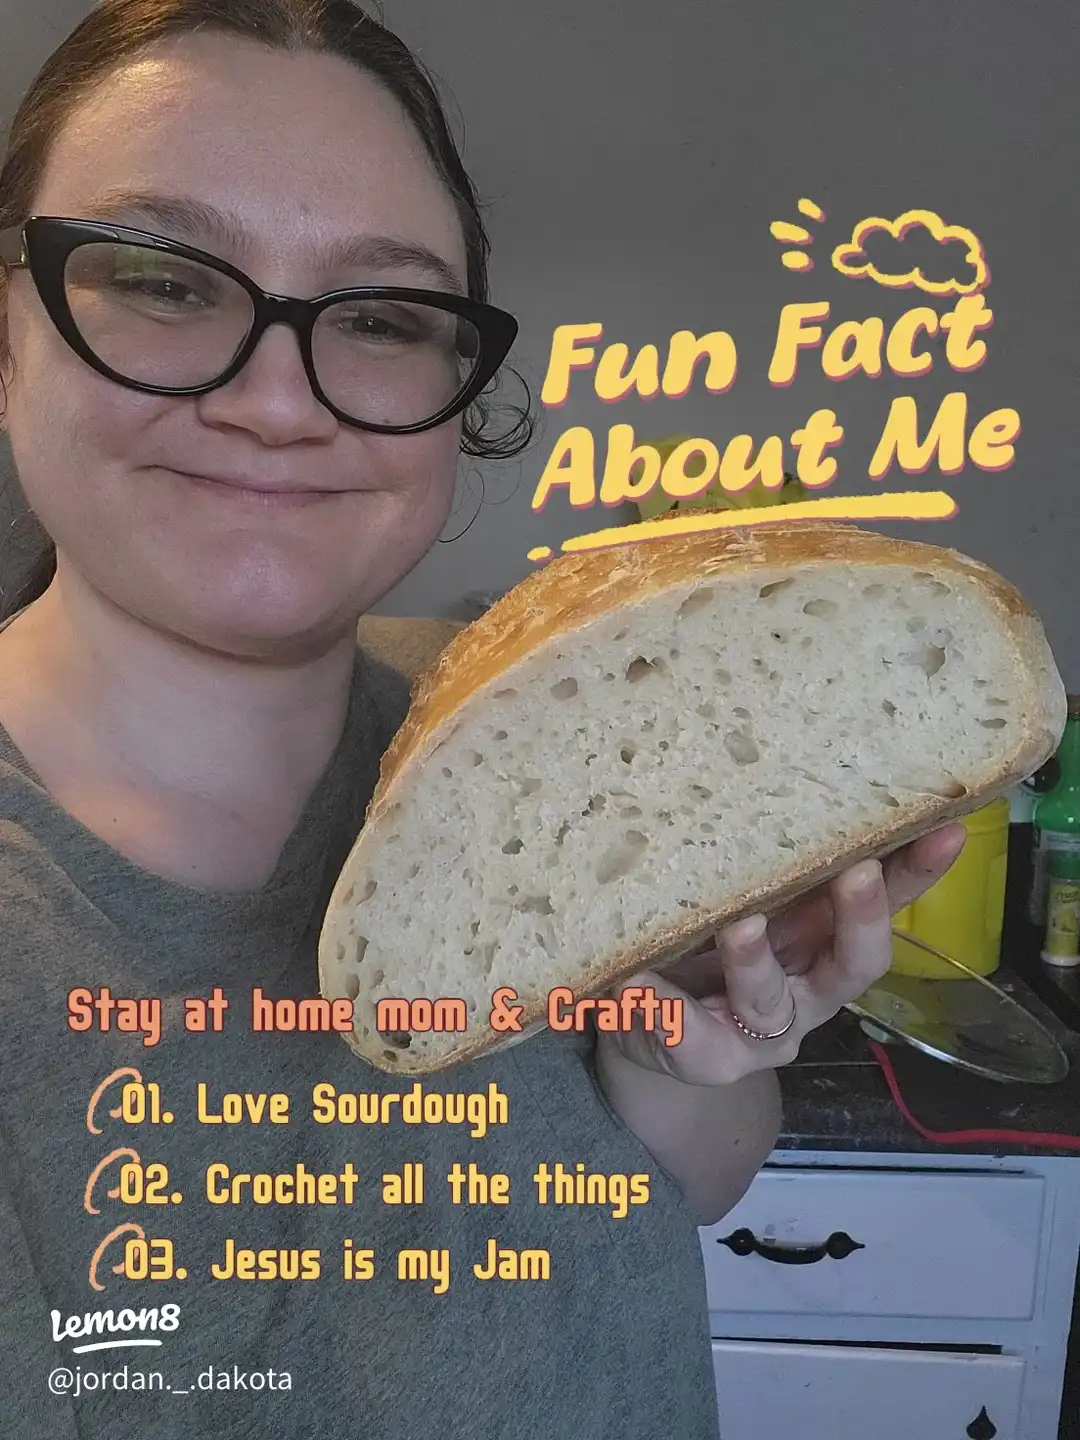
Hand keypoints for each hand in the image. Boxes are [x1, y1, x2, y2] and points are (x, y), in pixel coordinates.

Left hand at [598, 825, 965, 1085]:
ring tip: (739, 926)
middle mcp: (808, 984)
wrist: (651, 1027)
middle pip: (855, 962)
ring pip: (771, 998)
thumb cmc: (701, 936)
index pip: (886, 896)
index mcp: (826, 932)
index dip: (918, 869)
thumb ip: (758, 844)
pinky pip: (688, 1035)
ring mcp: (762, 1029)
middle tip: (855, 873)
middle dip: (860, 917)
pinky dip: (663, 1003)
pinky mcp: (708, 1057)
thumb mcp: (737, 883)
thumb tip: (771, 755)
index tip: (944, 826)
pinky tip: (637, 976)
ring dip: (755, 960)